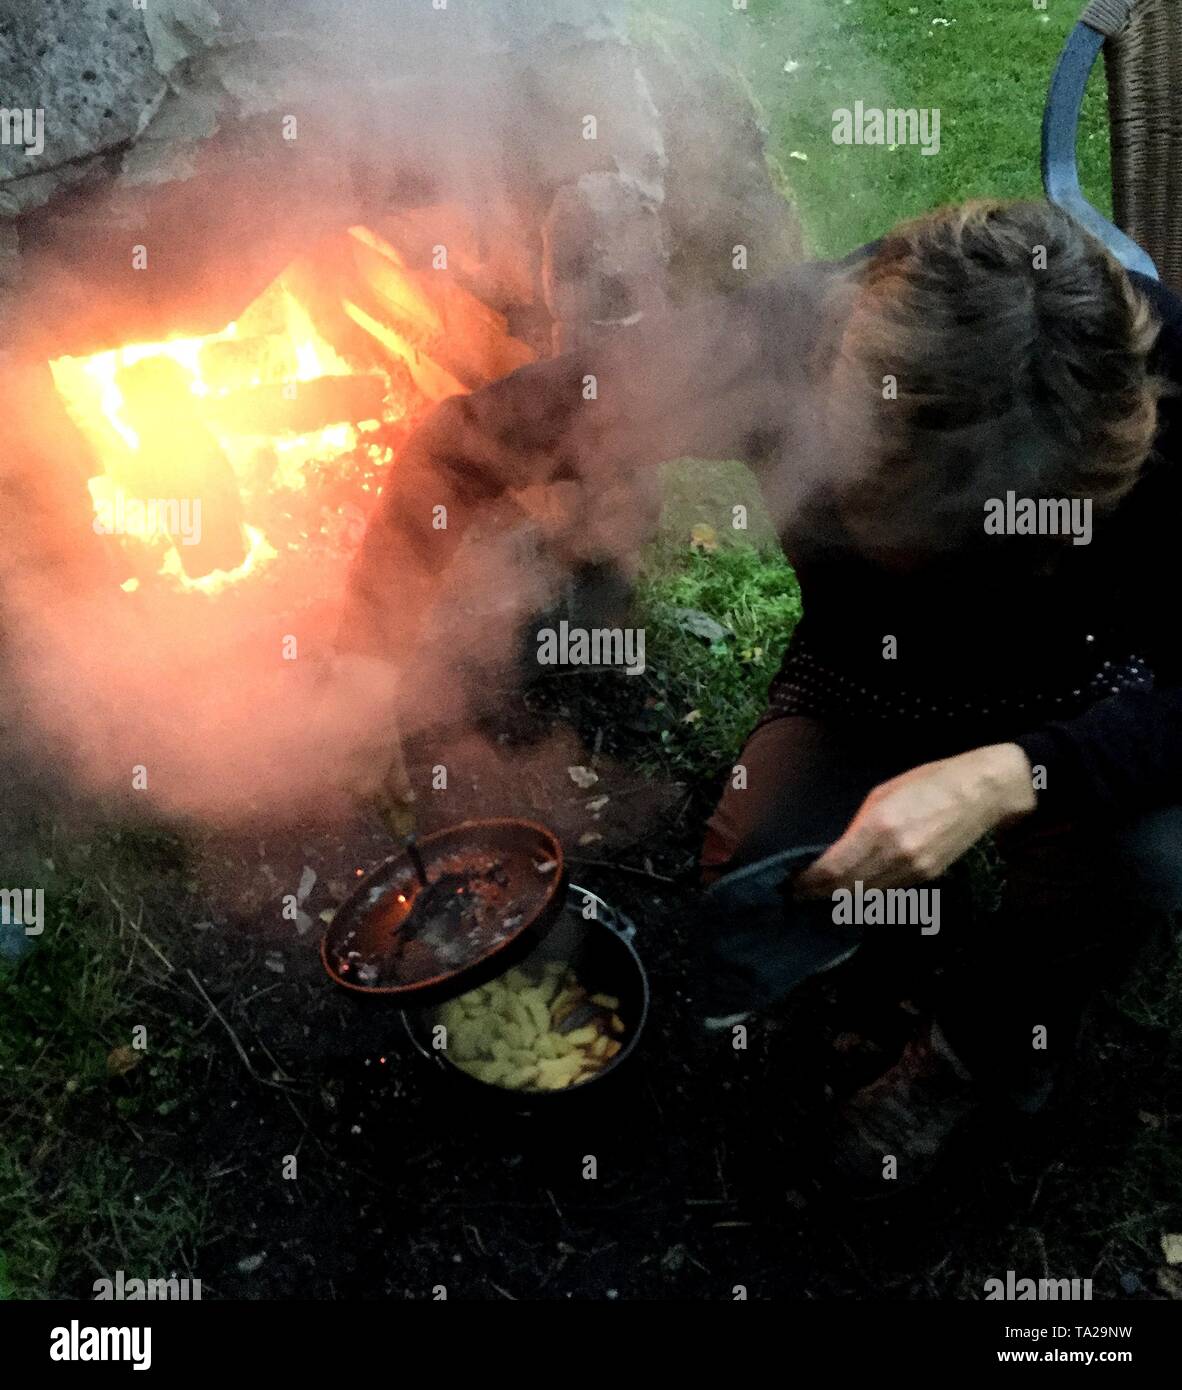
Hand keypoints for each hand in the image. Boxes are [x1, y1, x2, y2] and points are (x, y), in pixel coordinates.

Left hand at [795, 743, 1035, 896]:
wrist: (980, 793)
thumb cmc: (927, 782)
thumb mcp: (882, 793)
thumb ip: (858, 825)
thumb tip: (835, 851)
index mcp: (879, 827)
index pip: (834, 869)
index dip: (810, 881)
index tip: (793, 882)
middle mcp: (896, 854)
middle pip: (847, 889)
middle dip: (818, 895)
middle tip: (797, 894)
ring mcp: (914, 870)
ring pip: (867, 897)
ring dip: (840, 900)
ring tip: (819, 896)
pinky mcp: (927, 878)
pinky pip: (888, 893)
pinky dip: (866, 897)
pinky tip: (852, 893)